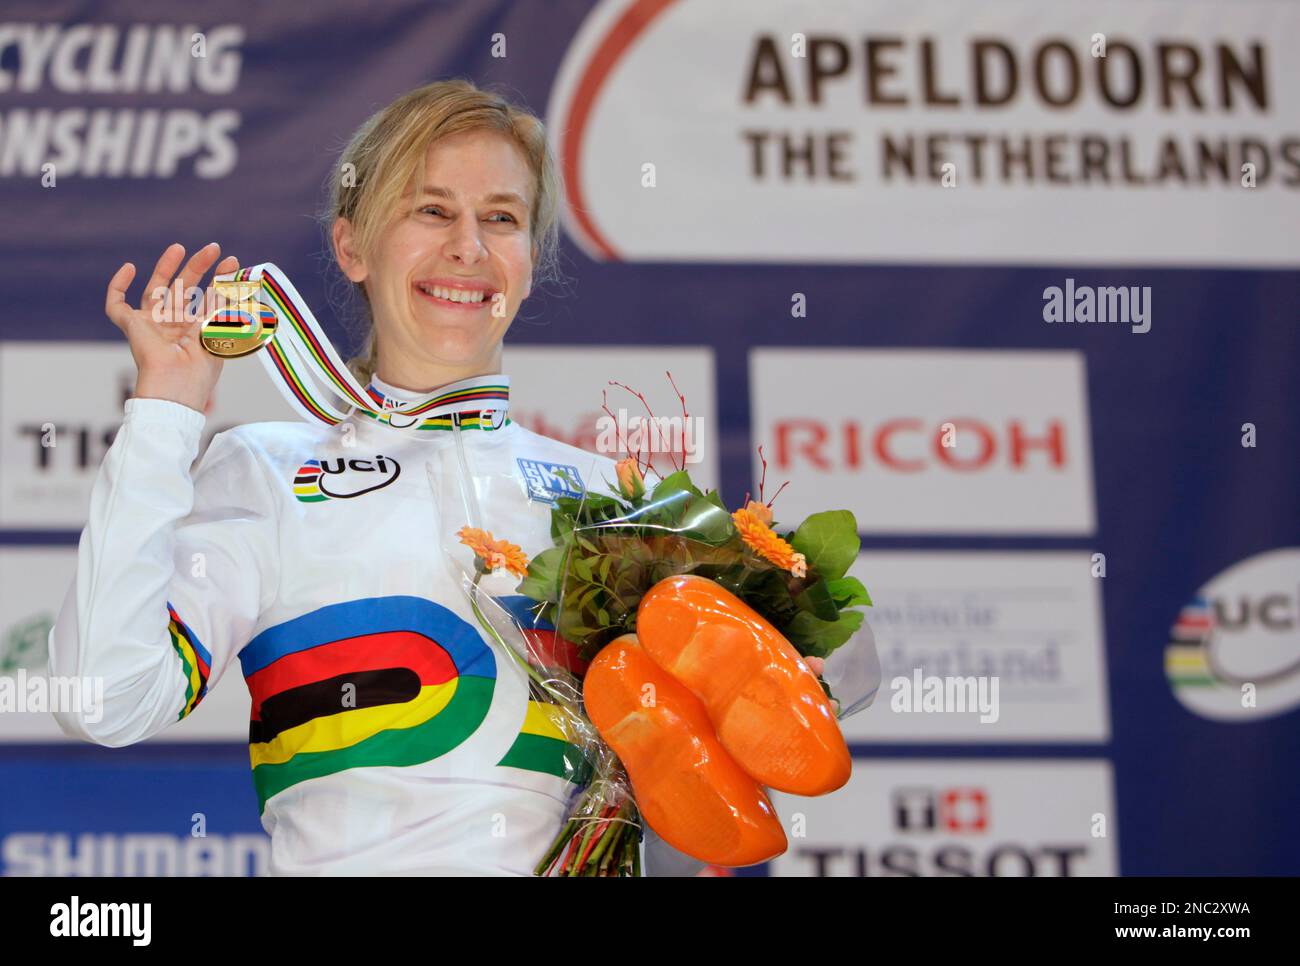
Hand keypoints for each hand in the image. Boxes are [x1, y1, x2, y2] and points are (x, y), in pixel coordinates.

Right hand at [105, 242, 239, 413]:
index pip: (206, 299)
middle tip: (213, 248)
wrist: (175, 384)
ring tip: (180, 247)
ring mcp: (151, 326)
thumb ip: (226, 306)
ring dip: (166, 266)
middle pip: (183, 290)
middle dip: (197, 268)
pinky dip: (117, 285)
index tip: (232, 262)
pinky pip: (116, 304)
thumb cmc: (200, 368)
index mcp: (195, 332)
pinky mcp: (131, 326)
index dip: (219, 280)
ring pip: (155, 289)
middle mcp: (173, 328)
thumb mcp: (219, 330)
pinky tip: (129, 268)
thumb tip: (239, 282)